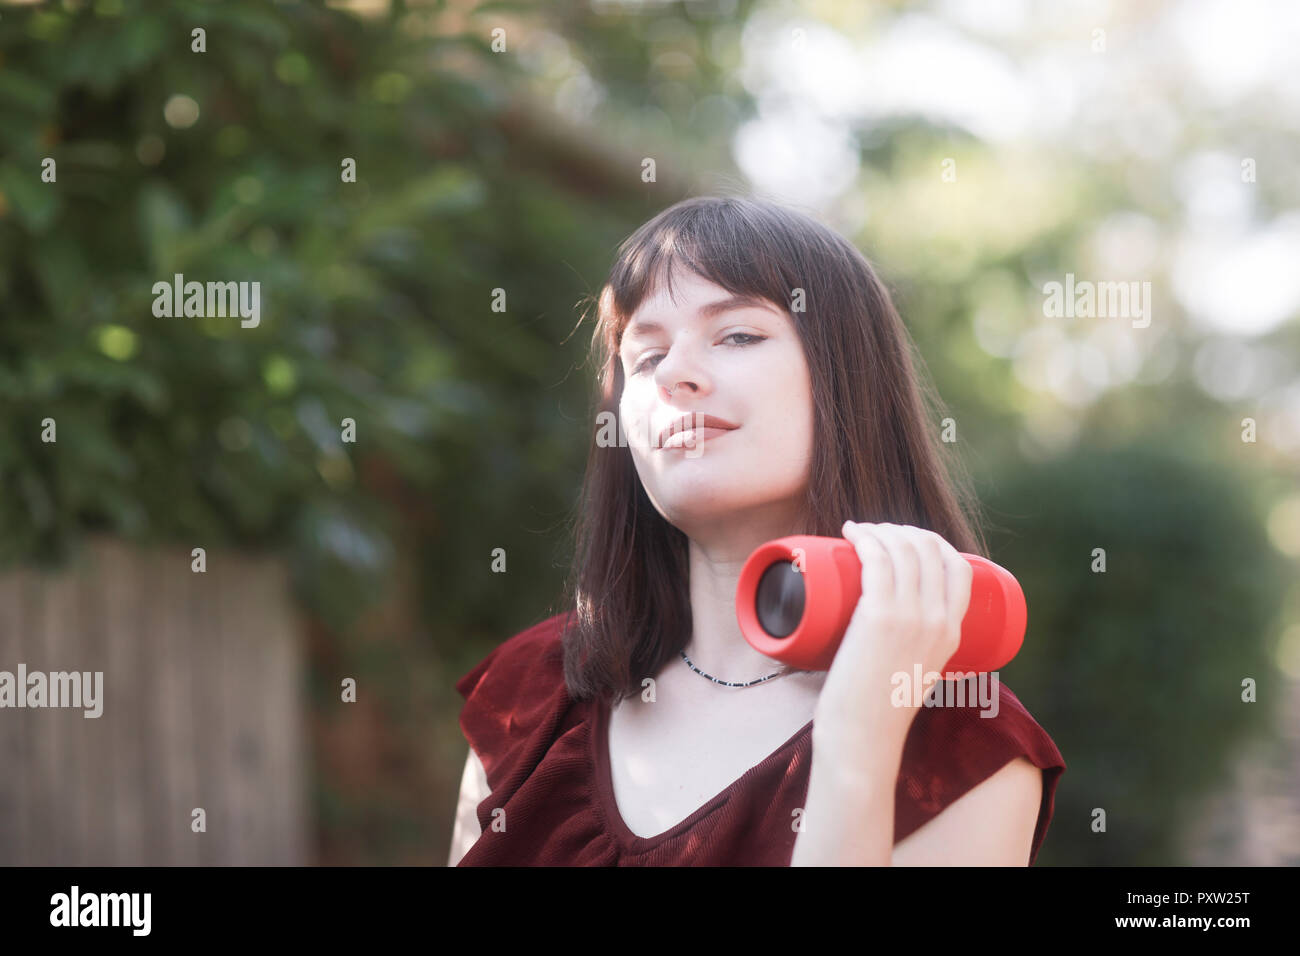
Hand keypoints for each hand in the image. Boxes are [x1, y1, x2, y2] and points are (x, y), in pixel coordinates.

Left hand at [813, 521, 974, 753]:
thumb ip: (913, 653)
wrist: (863, 738)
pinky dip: (863, 537)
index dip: (933, 541)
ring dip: (879, 529)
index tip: (906, 538)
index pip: (959, 567)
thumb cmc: (878, 710)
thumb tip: (890, 634)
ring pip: (901, 550)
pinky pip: (876, 559)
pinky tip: (850, 530)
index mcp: (953, 633)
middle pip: (928, 550)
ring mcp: (909, 618)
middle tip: (875, 534)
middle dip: (901, 530)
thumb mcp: (914, 675)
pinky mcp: (877, 617)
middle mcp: (937, 621)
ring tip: (859, 531)